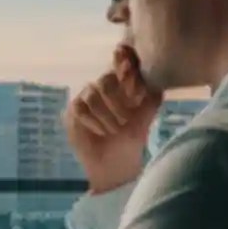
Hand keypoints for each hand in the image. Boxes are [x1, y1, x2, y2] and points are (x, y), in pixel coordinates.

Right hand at [62, 44, 163, 192]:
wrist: (115, 166)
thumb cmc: (132, 141)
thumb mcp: (146, 119)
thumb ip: (150, 98)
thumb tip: (154, 79)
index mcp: (123, 86)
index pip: (121, 66)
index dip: (123, 62)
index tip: (128, 66)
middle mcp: (104, 88)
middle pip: (106, 79)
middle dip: (117, 99)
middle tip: (126, 119)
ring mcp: (86, 98)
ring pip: (92, 93)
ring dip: (106, 114)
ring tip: (115, 130)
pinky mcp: (73, 112)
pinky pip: (79, 107)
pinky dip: (92, 120)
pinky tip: (101, 132)